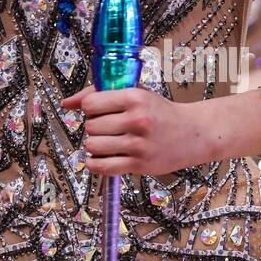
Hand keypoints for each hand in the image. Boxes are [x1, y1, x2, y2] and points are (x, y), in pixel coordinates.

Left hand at [61, 85, 216, 176]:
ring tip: (108, 140)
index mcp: (134, 98)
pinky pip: (102, 167)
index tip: (99, 109)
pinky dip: (95, 162)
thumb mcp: (135, 94)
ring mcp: (138, 144)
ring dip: (95, 144)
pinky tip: (102, 156)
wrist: (194, 133)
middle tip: (107, 126)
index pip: (90, 104)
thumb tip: (66, 103)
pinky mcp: (139, 165)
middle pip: (90, 126)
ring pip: (93, 145)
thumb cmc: (160, 111)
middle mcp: (136, 121)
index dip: (90, 107)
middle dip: (94, 126)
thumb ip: (99, 95)